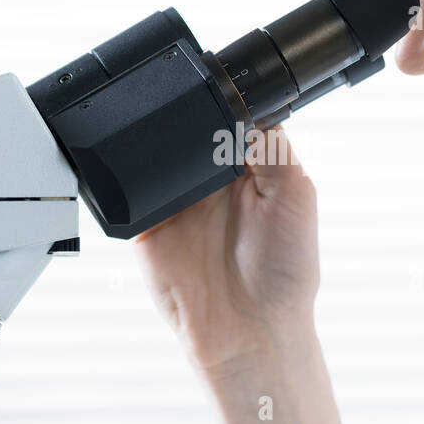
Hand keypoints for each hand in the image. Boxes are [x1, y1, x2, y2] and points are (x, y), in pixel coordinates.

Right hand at [133, 124, 319, 375]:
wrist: (247, 332)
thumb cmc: (284, 272)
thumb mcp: (296, 195)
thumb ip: (273, 147)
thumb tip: (247, 105)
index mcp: (251, 164)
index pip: (233, 114)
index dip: (228, 100)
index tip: (225, 91)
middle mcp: (212, 177)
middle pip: (189, 125)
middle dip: (189, 120)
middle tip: (201, 138)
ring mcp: (176, 197)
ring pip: (156, 151)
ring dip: (159, 147)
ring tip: (180, 167)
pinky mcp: (145, 221)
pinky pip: (128, 188)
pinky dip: (130, 179)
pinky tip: (150, 182)